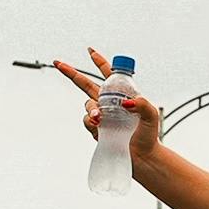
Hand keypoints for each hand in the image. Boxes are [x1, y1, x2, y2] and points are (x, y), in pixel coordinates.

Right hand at [48, 46, 159, 164]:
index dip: (99, 62)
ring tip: (99, 117)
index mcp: (122, 94)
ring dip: (91, 108)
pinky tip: (98, 124)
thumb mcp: (151, 115)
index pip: (109, 74)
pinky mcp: (96, 129)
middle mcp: (109, 103)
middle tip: (58, 63)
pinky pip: (87, 120)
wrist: (143, 157)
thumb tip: (124, 102)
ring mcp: (101, 116)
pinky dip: (90, 120)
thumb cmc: (148, 135)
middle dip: (71, 73)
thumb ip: (142, 104)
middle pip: (86, 84)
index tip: (90, 51)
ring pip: (87, 104)